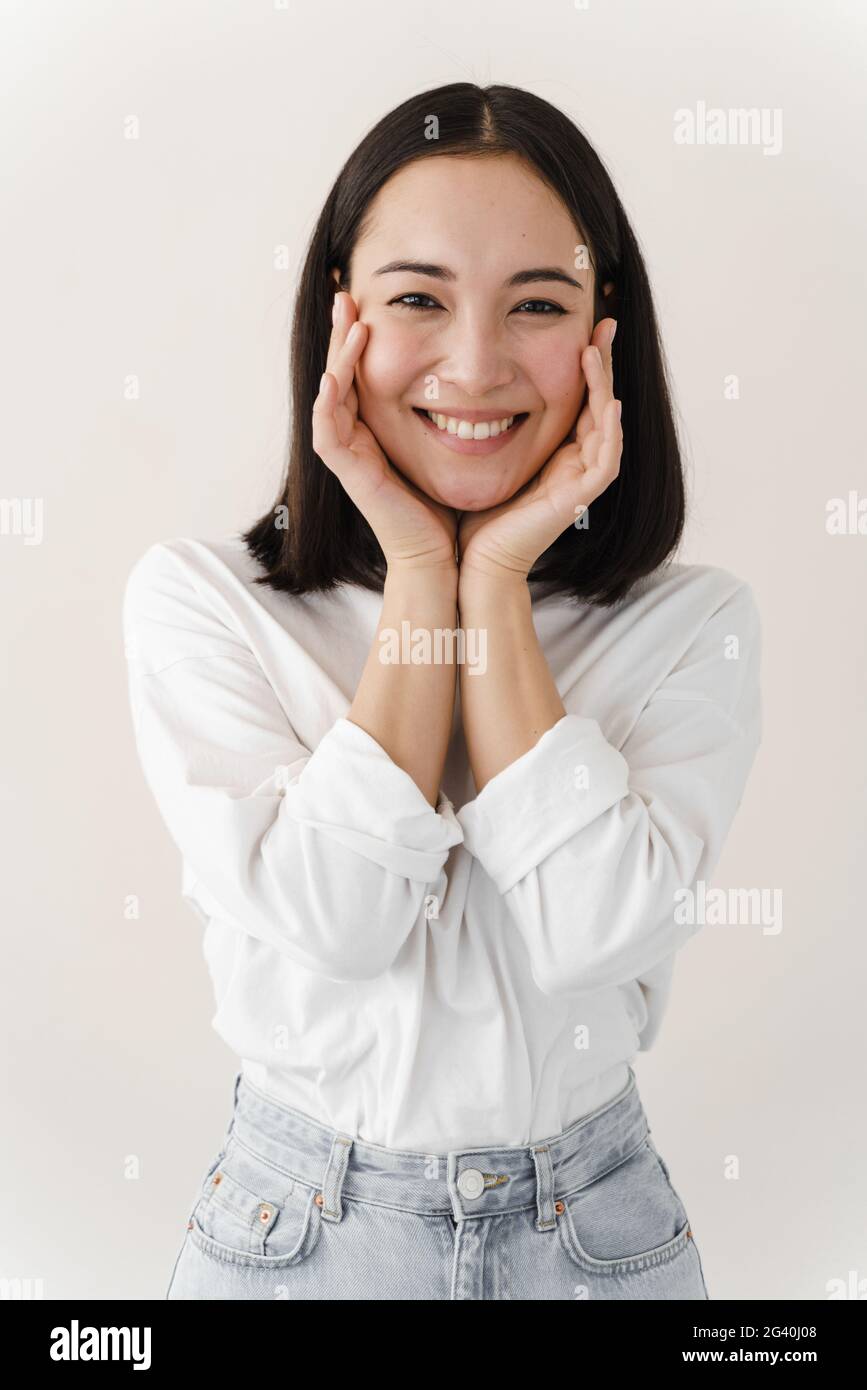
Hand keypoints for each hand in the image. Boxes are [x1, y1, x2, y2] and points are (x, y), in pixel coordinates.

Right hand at [313, 291, 457, 572]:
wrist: (442, 556)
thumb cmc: (450, 505)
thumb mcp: (454, 442)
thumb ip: (456, 408)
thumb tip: (482, 368)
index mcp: (376, 428)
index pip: (361, 370)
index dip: (360, 335)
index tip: (371, 297)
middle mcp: (357, 437)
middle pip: (339, 373)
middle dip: (342, 332)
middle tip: (346, 291)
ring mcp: (349, 455)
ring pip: (329, 395)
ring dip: (336, 356)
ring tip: (349, 321)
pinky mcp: (350, 475)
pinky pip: (327, 433)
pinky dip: (328, 404)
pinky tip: (335, 377)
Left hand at [457, 318, 621, 580]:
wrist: (476, 564)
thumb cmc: (475, 516)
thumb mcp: (482, 454)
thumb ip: (486, 422)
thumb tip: (466, 381)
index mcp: (558, 452)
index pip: (580, 397)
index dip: (584, 362)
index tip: (582, 325)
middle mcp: (575, 463)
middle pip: (600, 403)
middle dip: (603, 363)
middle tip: (604, 322)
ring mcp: (581, 482)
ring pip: (607, 425)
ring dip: (604, 387)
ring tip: (596, 350)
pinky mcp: (579, 501)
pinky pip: (606, 461)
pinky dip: (611, 432)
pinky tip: (609, 403)